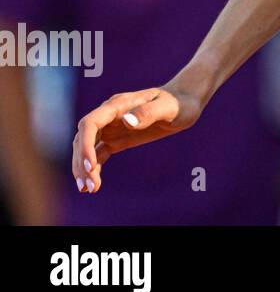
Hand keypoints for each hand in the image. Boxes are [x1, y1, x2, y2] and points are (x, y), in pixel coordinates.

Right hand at [71, 77, 204, 194]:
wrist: (185, 103)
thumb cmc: (179, 102)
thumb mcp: (168, 108)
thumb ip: (149, 112)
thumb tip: (127, 121)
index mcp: (119, 105)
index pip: (91, 123)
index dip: (86, 144)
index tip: (90, 165)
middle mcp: (110, 115)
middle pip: (84, 138)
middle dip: (81, 162)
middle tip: (87, 186)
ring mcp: (112, 127)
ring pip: (88, 148)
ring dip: (84, 168)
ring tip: (87, 189)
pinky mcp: (117, 139)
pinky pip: (99, 154)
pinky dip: (94, 168)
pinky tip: (93, 185)